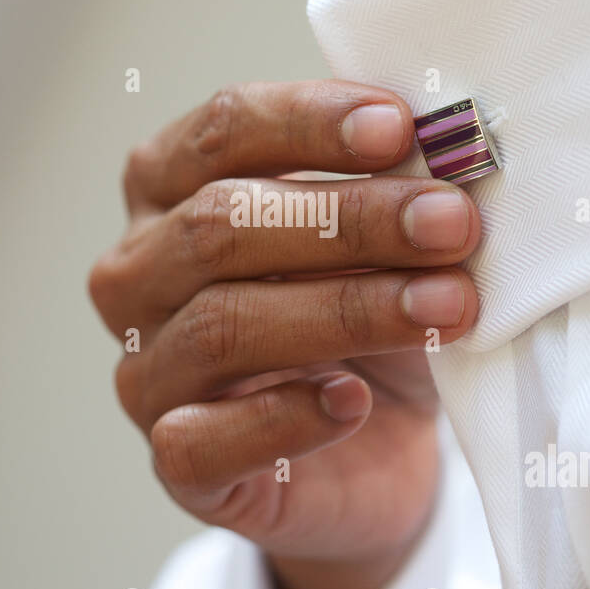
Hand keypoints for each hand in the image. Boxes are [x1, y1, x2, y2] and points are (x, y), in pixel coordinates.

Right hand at [88, 81, 481, 588]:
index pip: (221, 132)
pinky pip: (202, 442)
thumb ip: (391, 190)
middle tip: (450, 222)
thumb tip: (447, 150)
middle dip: (347, 220)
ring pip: (219, 326)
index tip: (402, 127)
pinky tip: (352, 401)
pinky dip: (283, 418)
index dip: (308, 122)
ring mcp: (147, 372)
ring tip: (446, 305)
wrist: (377, 449)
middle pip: (219, 224)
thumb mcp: (381, 241)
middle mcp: (138, 275)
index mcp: (170, 189)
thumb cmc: (367, 316)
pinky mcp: (176, 466)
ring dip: (345, 310)